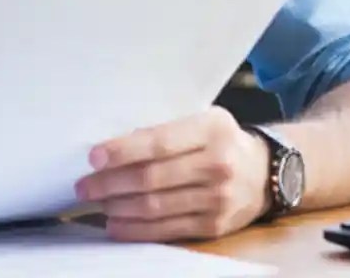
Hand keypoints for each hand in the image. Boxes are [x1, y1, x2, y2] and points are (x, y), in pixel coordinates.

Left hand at [75, 107, 270, 241]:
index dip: (123, 151)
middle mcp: (218, 164)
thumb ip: (166, 130)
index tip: (94, 157)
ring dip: (118, 207)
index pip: (160, 142)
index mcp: (211, 129)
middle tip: (83, 186)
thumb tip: (114, 147)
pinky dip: (136, 230)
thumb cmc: (221, 141)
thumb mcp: (202, 120)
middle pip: (152, 177)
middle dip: (110, 183)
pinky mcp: (215, 225)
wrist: (266, 172)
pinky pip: (167, 230)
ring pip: (156, 206)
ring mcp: (218, 198)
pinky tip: (115, 224)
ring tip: (95, 203)